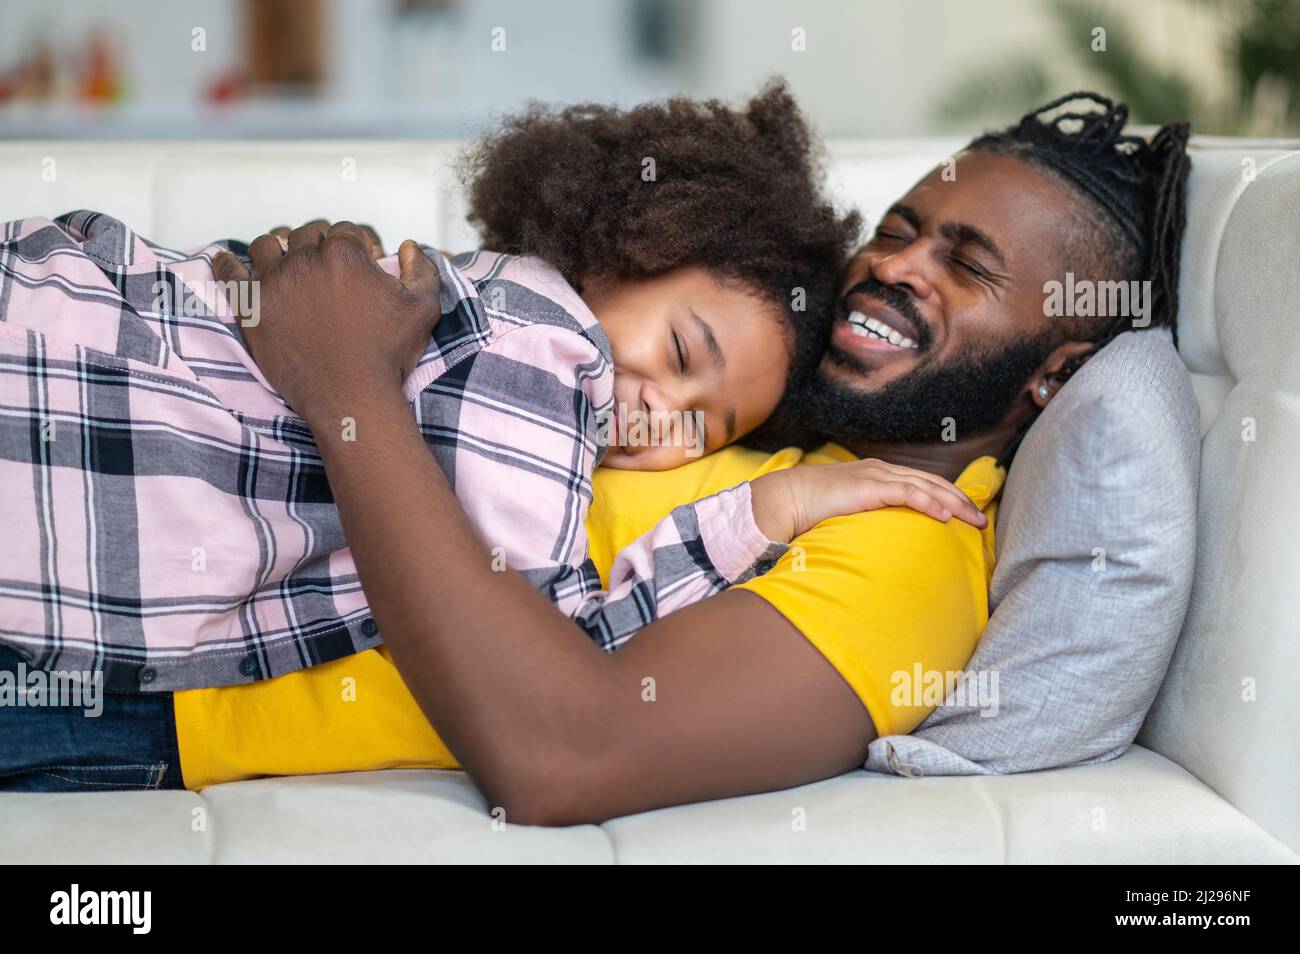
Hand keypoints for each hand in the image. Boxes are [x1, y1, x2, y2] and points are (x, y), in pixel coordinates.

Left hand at [212, 221, 438, 425]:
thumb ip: (421, 269)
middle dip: (317, 244)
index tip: (358, 264)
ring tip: (284, 265)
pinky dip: (228, 264)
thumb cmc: (387, 355)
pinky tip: (230, 263)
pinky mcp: (250, 308)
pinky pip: (229, 273)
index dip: (354, 245)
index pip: (344, 230)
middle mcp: (303, 260)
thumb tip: (407, 246)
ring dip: (276, 249)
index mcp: (343, 254)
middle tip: (324, 268)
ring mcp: (272, 283)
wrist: (352, 396)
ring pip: (265, 246)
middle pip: (304, 234)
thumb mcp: (423, 309)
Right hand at [748, 458, 987, 542]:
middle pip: (932, 481)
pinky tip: (945, 516)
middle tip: (981, 519)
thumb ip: (866, 517)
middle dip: (960, 499)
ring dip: (954, 503)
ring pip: (926, 486)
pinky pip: (908, 493)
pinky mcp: (869, 487)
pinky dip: (929, 503)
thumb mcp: (846, 511)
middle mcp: (881, 470)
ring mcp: (876, 476)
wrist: (785, 499)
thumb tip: (881, 540)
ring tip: (973, 520)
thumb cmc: (809, 510)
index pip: (922, 482)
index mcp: (877, 474)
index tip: (966, 514)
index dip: (947, 496)